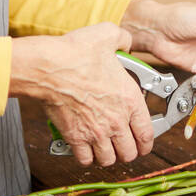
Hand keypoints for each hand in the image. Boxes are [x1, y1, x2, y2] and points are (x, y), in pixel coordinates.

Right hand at [9, 22, 152, 167]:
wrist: (48, 67)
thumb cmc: (76, 53)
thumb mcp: (108, 35)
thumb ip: (124, 39)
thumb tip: (125, 42)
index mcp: (130, 100)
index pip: (147, 134)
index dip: (147, 143)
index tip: (143, 144)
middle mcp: (116, 120)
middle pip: (129, 152)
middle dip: (128, 151)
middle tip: (123, 145)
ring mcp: (95, 132)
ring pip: (108, 160)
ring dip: (108, 155)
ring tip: (105, 147)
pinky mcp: (75, 137)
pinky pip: (85, 160)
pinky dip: (86, 157)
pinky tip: (85, 147)